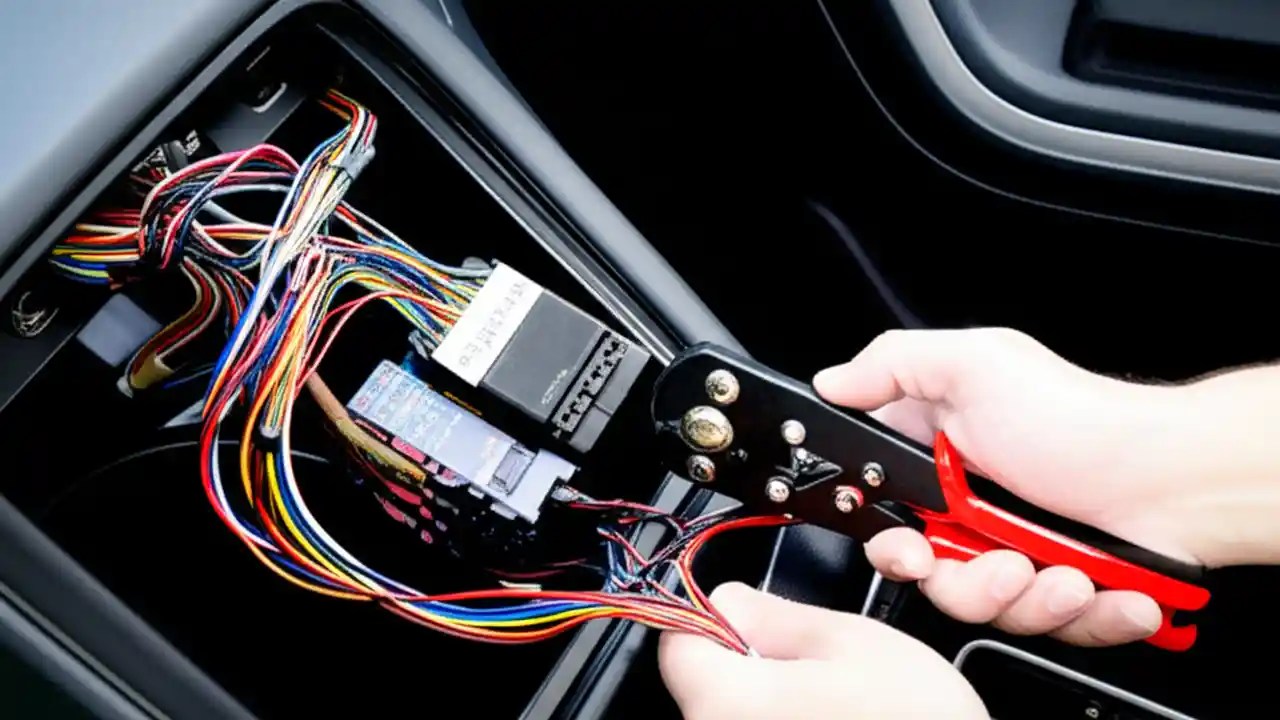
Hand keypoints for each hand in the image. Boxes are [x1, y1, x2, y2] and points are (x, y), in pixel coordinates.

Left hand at [659, 582, 986, 718]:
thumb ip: (777, 615)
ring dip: (769, 704)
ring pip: (733, 718)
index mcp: (727, 701)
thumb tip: (729, 599)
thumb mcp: (856, 644)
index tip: (744, 617)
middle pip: (703, 686)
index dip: (709, 618)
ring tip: (835, 707)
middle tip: (811, 663)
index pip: (675, 641)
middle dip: (747, 663)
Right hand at [813, 328, 1206, 645]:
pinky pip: (1048, 628)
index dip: (894, 544)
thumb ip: (891, 365)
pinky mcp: (1062, 591)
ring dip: (1029, 599)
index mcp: (939, 458)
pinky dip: (1083, 615)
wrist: (1177, 477)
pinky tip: (1101, 586)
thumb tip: (832, 381)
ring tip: (1065, 573)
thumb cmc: (1081, 419)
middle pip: (933, 578)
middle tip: (1003, 564)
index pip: (884, 517)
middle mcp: (973, 509)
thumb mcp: (975, 365)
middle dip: (968, 582)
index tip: (916, 549)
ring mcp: (1017, 551)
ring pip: (988, 610)